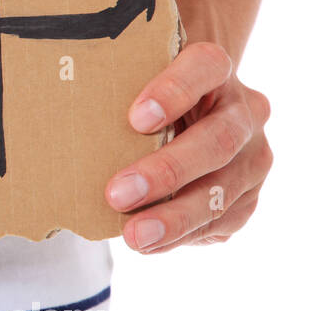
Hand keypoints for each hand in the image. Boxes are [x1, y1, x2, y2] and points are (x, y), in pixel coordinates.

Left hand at [105, 42, 271, 252]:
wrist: (185, 121)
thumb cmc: (143, 99)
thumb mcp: (133, 84)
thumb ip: (113, 90)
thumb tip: (59, 112)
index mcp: (214, 70)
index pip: (205, 67)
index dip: (174, 91)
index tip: (135, 118)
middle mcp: (244, 110)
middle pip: (218, 139)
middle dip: (167, 171)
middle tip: (118, 194)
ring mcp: (252, 156)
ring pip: (223, 189)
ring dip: (175, 217)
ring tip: (134, 235)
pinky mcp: (248, 195)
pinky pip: (222, 221)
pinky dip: (183, 235)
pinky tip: (151, 243)